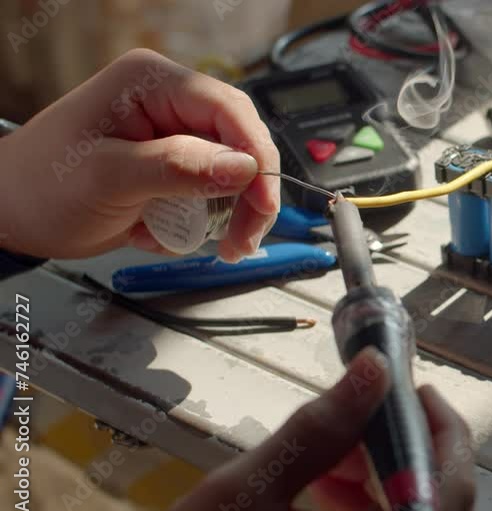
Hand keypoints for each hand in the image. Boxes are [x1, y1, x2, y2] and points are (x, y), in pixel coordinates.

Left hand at [0, 48, 279, 261]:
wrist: (10, 216)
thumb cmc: (39, 187)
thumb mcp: (109, 178)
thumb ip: (179, 168)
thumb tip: (244, 167)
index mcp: (153, 84)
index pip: (229, 110)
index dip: (257, 157)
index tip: (263, 203)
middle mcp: (169, 103)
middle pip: (241, 143)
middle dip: (248, 195)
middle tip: (243, 239)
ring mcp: (172, 136)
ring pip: (233, 173)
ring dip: (225, 215)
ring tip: (203, 244)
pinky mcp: (173, 166)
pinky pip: (212, 193)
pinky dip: (200, 222)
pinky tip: (165, 233)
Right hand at [156, 348, 475, 510]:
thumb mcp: (247, 494)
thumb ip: (316, 431)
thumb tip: (375, 369)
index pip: (451, 486)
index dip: (443, 429)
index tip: (412, 389)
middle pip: (437, 501)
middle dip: (402, 449)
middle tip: (358, 415)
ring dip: (382, 479)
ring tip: (329, 456)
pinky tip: (320, 492)